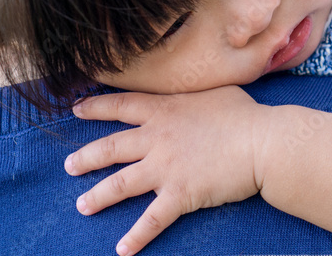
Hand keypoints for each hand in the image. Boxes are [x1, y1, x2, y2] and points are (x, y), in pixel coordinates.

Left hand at [66, 86, 270, 255]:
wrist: (262, 142)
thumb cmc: (245, 115)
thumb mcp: (214, 91)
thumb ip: (193, 95)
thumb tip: (193, 93)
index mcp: (165, 110)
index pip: (121, 106)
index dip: (95, 108)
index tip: (76, 110)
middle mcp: (157, 138)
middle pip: (110, 148)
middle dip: (86, 158)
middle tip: (69, 166)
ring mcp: (166, 168)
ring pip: (120, 184)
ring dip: (98, 196)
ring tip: (82, 206)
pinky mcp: (180, 194)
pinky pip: (151, 220)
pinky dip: (135, 237)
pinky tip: (121, 250)